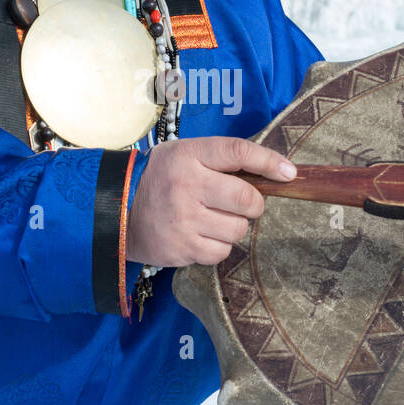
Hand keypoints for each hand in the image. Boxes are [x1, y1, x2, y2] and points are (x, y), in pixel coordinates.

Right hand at [125, 135, 297, 267]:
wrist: (114, 210)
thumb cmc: (159, 179)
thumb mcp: (184, 155)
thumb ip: (221, 160)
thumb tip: (275, 172)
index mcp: (188, 156)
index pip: (238, 152)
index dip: (269, 161)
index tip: (289, 173)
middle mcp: (186, 186)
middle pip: (247, 198)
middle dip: (254, 204)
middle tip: (244, 203)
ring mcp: (184, 220)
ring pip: (238, 229)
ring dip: (235, 226)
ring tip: (214, 219)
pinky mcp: (182, 248)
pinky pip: (221, 252)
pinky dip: (219, 246)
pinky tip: (202, 235)